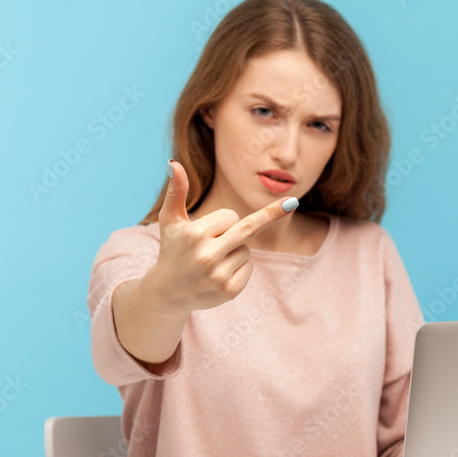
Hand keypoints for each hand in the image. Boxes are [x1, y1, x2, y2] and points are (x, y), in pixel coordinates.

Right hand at [145, 159, 297, 315]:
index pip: (231, 216)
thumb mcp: (170, 220)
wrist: (167, 292)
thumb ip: (175, 191)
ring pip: (247, 250)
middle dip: (269, 215)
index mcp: (195, 235)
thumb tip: (175, 164)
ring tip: (212, 261)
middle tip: (289, 203)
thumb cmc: (172, 249)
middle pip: (249, 229)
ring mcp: (218, 277)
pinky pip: (249, 268)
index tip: (209, 230)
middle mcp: (207, 257)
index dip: (223, 221)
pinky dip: (240, 268)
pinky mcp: (229, 292)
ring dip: (236, 251)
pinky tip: (219, 274)